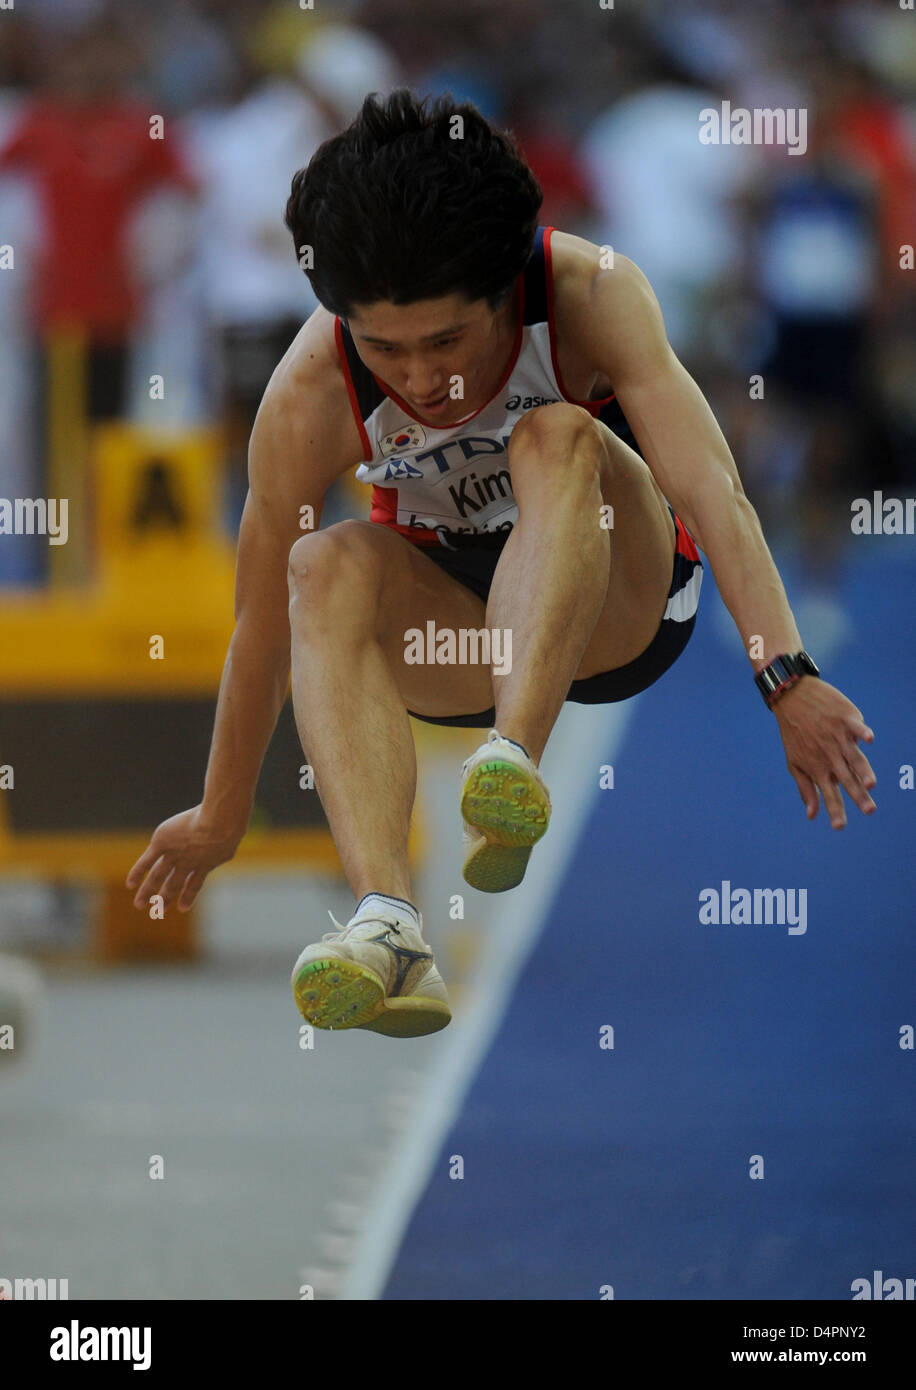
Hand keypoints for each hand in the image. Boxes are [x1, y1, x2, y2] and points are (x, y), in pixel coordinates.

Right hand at [126, 805, 245, 913]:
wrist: (218, 824)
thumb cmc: (229, 825)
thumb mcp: (233, 836)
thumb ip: (227, 842)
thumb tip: (233, 835)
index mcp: (206, 863)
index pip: (195, 884)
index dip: (188, 896)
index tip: (182, 908)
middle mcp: (188, 863)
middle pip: (174, 884)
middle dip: (165, 899)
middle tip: (157, 912)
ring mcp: (175, 854)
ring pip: (158, 876)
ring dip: (148, 891)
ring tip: (140, 905)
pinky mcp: (162, 843)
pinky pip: (147, 861)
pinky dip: (137, 872)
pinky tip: (130, 884)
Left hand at [772, 678, 875, 828]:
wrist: (791, 697)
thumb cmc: (794, 734)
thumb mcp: (794, 763)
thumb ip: (805, 789)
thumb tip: (812, 816)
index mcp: (818, 768)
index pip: (829, 794)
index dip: (835, 810)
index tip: (839, 827)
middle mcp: (829, 755)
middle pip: (847, 779)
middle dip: (858, 795)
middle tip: (869, 811)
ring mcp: (837, 737)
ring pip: (853, 757)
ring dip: (862, 770)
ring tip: (871, 783)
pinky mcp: (844, 719)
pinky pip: (855, 728)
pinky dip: (861, 732)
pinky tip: (868, 738)